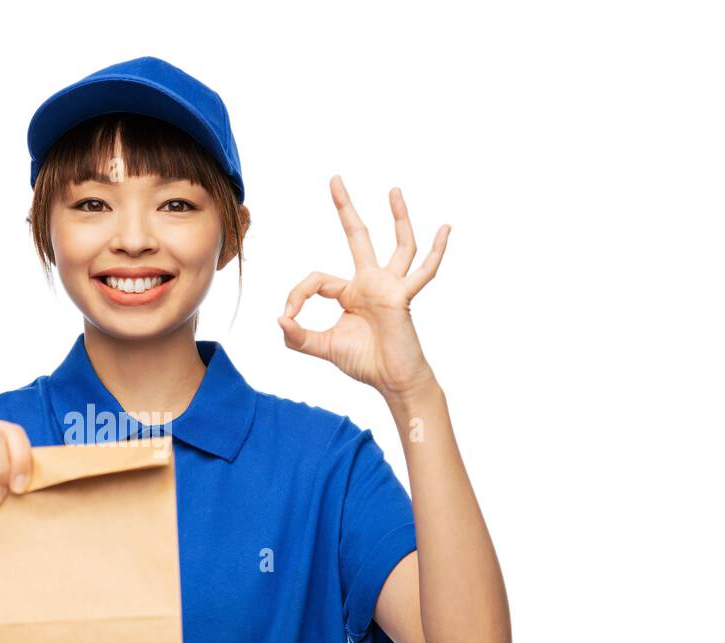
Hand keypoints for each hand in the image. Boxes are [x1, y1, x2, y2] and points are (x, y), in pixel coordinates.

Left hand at [277, 175, 449, 399]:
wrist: (391, 381)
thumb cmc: (363, 361)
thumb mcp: (323, 347)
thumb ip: (298, 337)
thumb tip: (279, 320)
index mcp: (350, 293)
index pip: (317, 279)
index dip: (297, 294)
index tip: (288, 317)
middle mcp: (370, 283)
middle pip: (358, 236)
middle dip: (345, 208)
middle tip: (335, 179)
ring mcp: (390, 287)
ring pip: (399, 246)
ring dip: (398, 218)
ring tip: (393, 190)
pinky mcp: (404, 298)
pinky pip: (424, 272)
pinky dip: (436, 251)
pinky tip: (446, 228)